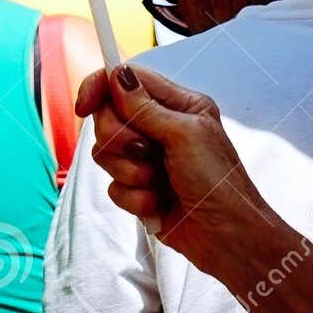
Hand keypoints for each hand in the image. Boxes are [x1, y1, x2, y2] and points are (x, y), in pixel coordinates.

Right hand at [76, 63, 272, 261]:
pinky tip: (159, 204)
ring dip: (131, 172)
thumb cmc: (219, 183)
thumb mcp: (185, 136)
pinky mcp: (139, 189)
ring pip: (106, 154)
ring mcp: (147, 160)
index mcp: (178, 105)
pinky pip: (113, 186)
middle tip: (144, 153)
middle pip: (108, 117)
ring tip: (158, 183)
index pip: (127, 80)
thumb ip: (145, 107)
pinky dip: (135, 198)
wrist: (227, 237)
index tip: (84, 106)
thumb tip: (117, 75)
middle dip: (120, 139)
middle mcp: (160, 128)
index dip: (100, 87)